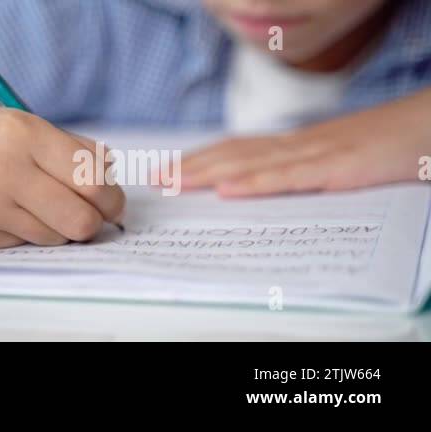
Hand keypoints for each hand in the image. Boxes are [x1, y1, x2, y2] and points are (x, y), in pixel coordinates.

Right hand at [0, 98, 124, 249]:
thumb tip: (112, 175)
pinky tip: (7, 213)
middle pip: (80, 221)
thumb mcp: (20, 124)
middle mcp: (3, 171)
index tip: (111, 201)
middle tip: (91, 214)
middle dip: (94, 221)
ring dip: (59, 227)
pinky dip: (27, 233)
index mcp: (22, 135)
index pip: (92, 180)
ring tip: (39, 206)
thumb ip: (71, 149)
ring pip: (56, 238)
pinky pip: (24, 245)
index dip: (112, 197)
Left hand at [181, 90, 430, 197]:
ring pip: (253, 163)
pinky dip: (256, 183)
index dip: (203, 158)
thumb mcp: (339, 159)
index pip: (239, 150)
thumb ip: (306, 170)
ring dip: (210, 172)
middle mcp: (299, 146)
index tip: (172, 170)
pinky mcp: (339, 167)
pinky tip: (228, 190)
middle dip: (192, 166)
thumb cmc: (388, 144)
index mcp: (298, 146)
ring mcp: (317, 154)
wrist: (430, 125)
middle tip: (157, 178)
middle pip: (235, 153)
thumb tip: (272, 185)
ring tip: (175, 182)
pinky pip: (290, 177)